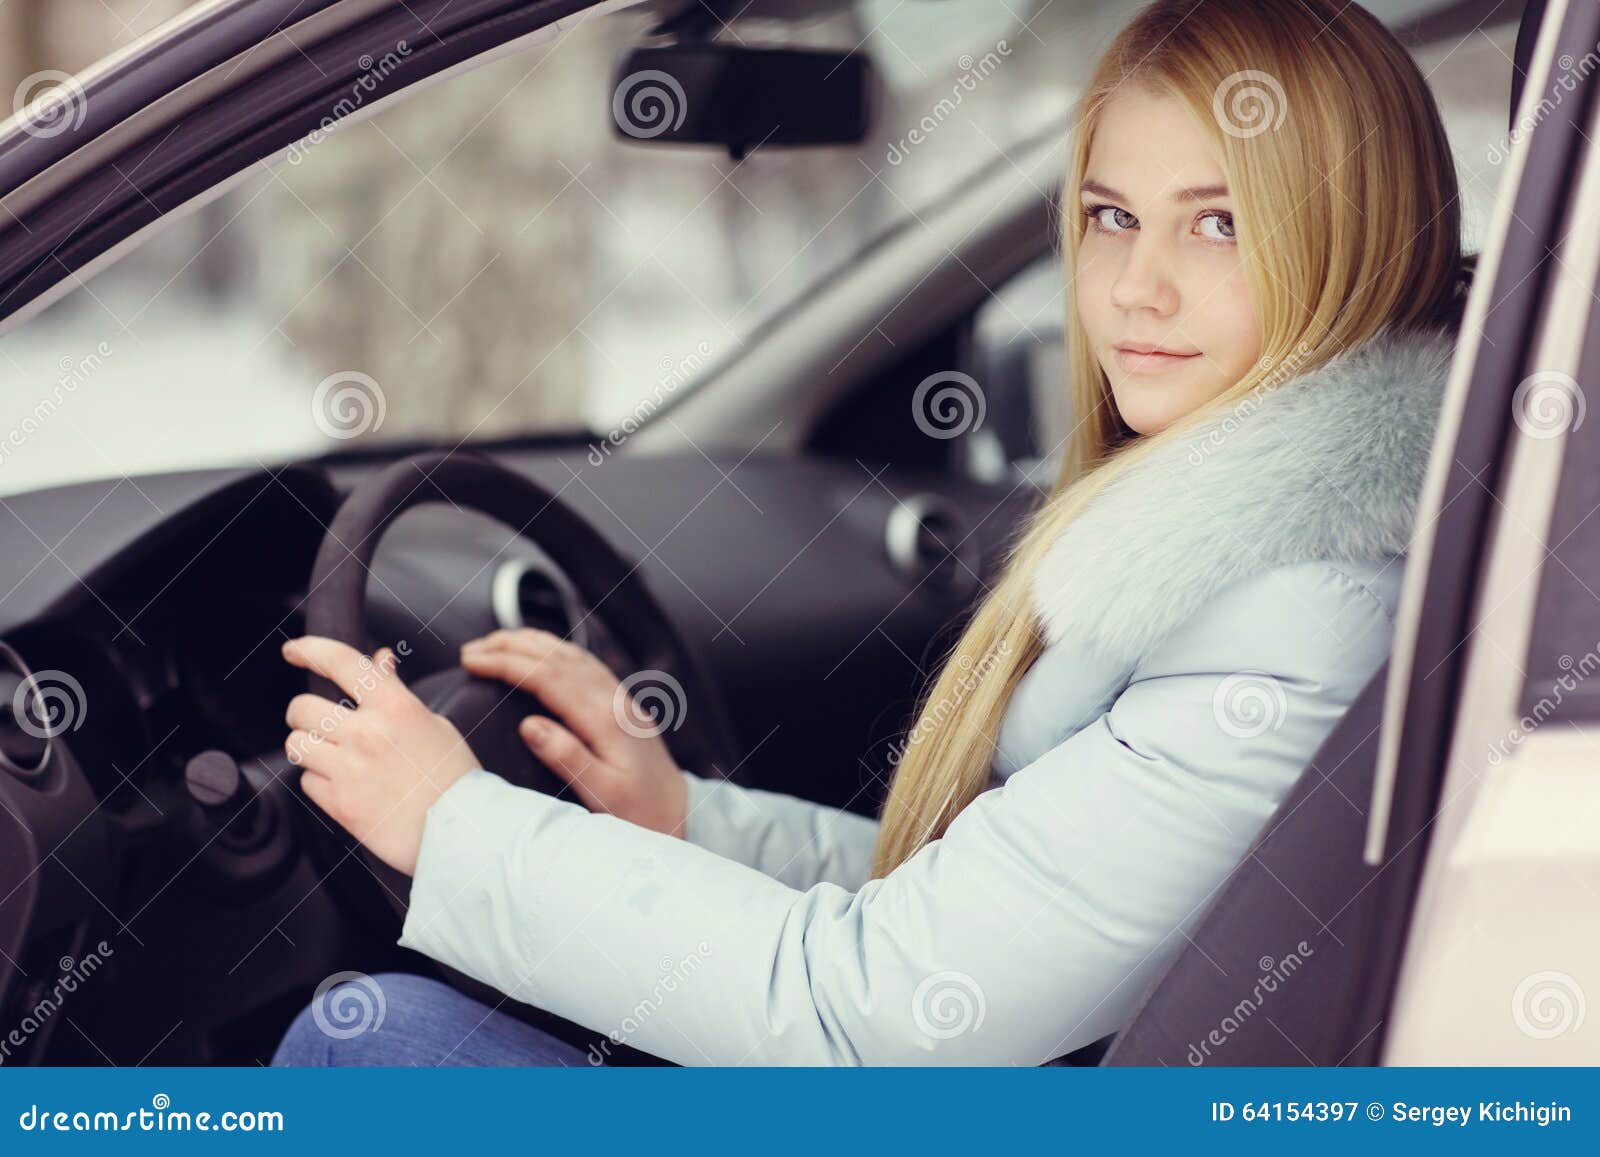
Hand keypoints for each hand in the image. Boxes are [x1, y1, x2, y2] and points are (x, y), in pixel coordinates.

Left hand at [281, 637, 480, 875]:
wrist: (463, 831)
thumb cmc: (455, 778)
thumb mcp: (434, 723)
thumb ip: (397, 692)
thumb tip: (379, 660)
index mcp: (395, 706)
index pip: (340, 662)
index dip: (310, 650)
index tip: (294, 652)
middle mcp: (367, 733)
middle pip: (302, 708)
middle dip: (306, 714)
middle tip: (321, 723)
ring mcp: (350, 770)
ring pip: (296, 744)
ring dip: (309, 747)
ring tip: (333, 756)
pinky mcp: (340, 804)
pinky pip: (307, 782)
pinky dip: (320, 781)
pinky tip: (347, 785)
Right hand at [459, 629, 687, 837]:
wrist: (678, 814)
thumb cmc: (640, 812)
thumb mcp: (602, 793)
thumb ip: (568, 757)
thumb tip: (531, 725)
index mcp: (605, 719)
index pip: (547, 677)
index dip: (506, 664)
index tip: (472, 662)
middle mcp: (614, 700)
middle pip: (557, 657)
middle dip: (511, 647)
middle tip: (472, 649)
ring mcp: (620, 698)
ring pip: (571, 654)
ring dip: (532, 643)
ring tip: (496, 641)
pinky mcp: (622, 704)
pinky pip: (585, 663)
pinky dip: (556, 650)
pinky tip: (541, 651)